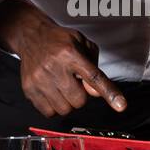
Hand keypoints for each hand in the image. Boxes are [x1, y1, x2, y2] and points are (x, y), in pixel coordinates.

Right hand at [0, 0, 126, 116]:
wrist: (31, 37)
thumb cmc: (60, 42)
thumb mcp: (83, 45)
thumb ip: (94, 69)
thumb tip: (97, 93)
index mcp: (71, 53)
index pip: (94, 77)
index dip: (109, 93)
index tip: (121, 106)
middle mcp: (54, 66)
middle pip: (79, 100)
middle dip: (80, 95)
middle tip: (73, 82)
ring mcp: (40, 79)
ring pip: (64, 109)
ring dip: (67, 102)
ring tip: (61, 86)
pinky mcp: (29, 88)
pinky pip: (49, 112)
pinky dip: (53, 106)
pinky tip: (52, 91)